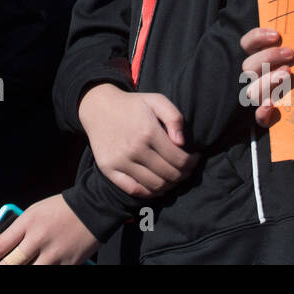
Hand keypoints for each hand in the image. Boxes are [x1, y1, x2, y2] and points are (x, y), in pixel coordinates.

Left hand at [0, 195, 99, 264]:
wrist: (93, 207)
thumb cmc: (60, 209)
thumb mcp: (34, 212)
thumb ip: (19, 231)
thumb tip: (3, 251)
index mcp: (27, 222)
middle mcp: (38, 239)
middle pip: (11, 264)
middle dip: (0, 269)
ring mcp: (54, 253)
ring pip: (31, 271)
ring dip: (23, 270)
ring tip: (21, 266)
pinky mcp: (69, 263)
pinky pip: (51, 273)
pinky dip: (44, 270)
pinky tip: (42, 266)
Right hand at [77, 83, 197, 198]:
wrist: (98, 107)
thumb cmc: (132, 105)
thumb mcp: (156, 100)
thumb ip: (173, 117)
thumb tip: (181, 142)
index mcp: (149, 131)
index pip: (180, 159)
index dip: (192, 162)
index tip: (195, 158)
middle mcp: (135, 149)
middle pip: (169, 174)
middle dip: (183, 175)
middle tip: (186, 170)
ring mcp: (120, 161)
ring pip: (155, 185)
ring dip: (170, 185)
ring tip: (174, 178)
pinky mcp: (109, 169)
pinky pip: (134, 190)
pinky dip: (149, 193)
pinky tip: (157, 187)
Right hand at [239, 27, 293, 128]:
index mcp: (258, 59)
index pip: (247, 44)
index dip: (258, 38)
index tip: (276, 36)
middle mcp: (254, 78)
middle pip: (248, 66)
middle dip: (269, 58)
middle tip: (290, 54)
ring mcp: (259, 98)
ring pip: (253, 90)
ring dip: (268, 81)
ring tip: (288, 73)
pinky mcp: (267, 118)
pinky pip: (260, 118)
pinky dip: (263, 113)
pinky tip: (270, 105)